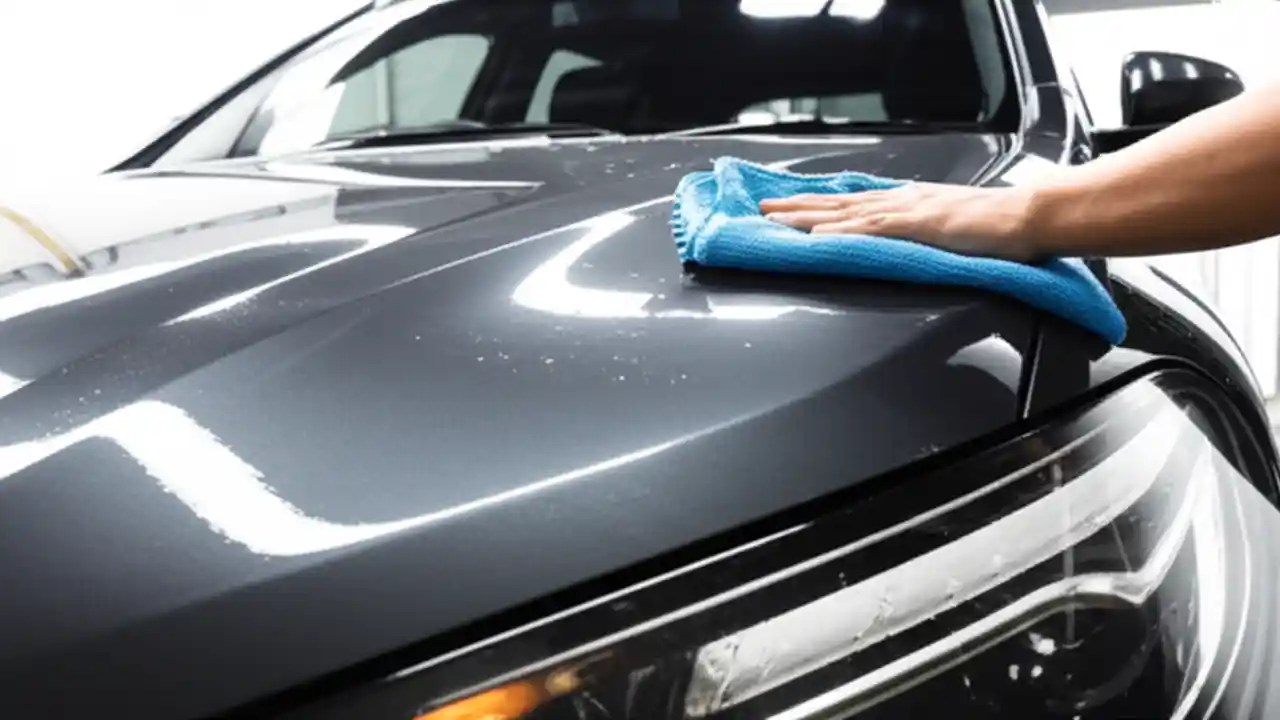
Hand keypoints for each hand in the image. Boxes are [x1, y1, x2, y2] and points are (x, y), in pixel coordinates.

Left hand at [759, 183, 1040, 261]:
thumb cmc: (997, 225)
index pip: (852, 203)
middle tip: (762, 210)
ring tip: (776, 220)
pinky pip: (873, 230)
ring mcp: (909, 212)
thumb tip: (900, 238)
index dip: (817, 205)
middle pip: (838, 205)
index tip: (787, 207)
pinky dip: (843, 233)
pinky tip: (819, 237)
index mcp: (909, 202)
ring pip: (846, 214)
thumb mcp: (949, 227)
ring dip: (808, 217)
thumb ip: (922, 231)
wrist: (1028, 217)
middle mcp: (902, 201)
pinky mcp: (920, 226)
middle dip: (798, 207)